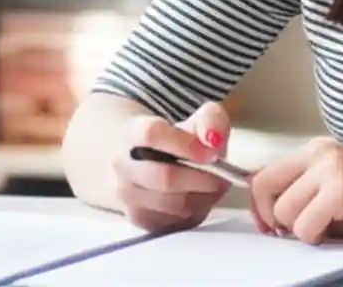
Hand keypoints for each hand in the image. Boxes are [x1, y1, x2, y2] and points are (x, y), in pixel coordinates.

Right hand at [113, 102, 232, 232]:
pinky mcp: (140, 219)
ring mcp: (128, 195)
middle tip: (220, 175)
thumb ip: (211, 121)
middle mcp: (123, 165)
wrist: (147, 162)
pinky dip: (194, 212)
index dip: (184, 143)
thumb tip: (213, 140)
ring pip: (173, 204)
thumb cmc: (176, 141)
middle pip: (164, 177)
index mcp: (132, 132)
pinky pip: (175, 222)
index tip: (210, 152)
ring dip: (200, 197)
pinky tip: (197, 198)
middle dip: (201, 179)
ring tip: (211, 186)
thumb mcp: (197, 120)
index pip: (151, 134)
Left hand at [250, 137, 342, 243]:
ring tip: (326, 229)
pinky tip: (337, 231)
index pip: (262, 173)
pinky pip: (305, 225)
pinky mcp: (340, 189)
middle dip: (270, 217)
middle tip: (290, 233)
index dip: (259, 204)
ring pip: (283, 210)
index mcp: (315, 150)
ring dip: (300, 229)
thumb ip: (302, 193)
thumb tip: (266, 212)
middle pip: (263, 186)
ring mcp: (329, 168)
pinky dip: (316, 237)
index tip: (270, 226)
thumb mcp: (332, 190)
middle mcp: (318, 152)